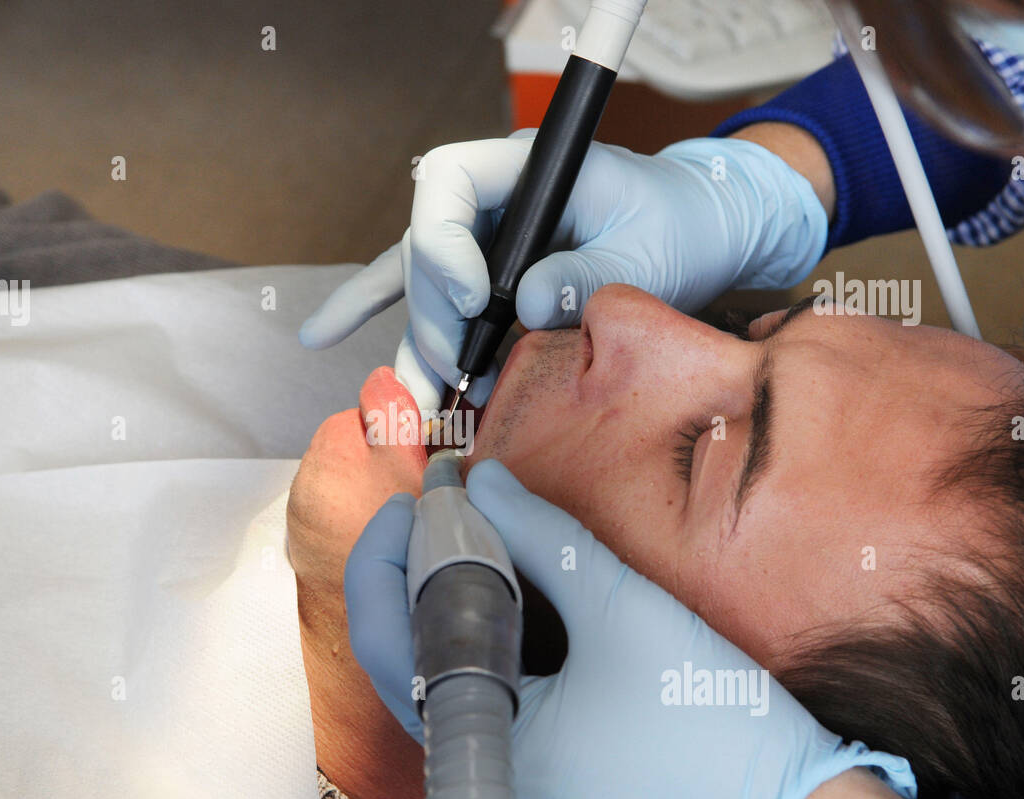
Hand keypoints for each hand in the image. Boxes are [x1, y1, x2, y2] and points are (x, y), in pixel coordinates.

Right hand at [300, 134, 827, 416]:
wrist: (701, 240)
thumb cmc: (681, 226)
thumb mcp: (651, 252)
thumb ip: (589, 276)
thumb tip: (527, 306)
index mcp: (528, 170)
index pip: (449, 184)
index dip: (444, 244)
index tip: (474, 302)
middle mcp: (494, 203)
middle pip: (426, 253)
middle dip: (434, 319)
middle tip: (460, 372)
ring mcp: (484, 244)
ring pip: (421, 290)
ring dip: (413, 348)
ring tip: (409, 405)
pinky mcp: (486, 282)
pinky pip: (423, 298)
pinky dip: (379, 318)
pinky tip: (322, 335)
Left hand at [345, 460, 913, 798]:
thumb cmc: (716, 732)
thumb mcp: (625, 612)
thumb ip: (544, 539)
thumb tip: (485, 483)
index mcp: (484, 743)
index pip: (385, 637)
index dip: (388, 554)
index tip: (421, 494)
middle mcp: (482, 777)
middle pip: (405, 659)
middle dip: (411, 573)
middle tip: (440, 509)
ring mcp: (511, 789)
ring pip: (443, 681)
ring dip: (446, 606)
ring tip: (469, 537)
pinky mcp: (543, 788)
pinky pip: (488, 704)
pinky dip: (483, 645)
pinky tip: (504, 596)